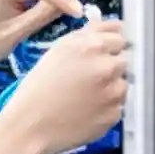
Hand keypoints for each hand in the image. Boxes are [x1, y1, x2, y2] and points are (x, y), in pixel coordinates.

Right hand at [0, 19, 127, 153]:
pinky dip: (106, 108)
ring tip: (83, 96)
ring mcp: (114, 92)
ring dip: (110, 88)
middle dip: (109, 67)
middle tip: (87, 79)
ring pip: (122, 84)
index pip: (119, 38)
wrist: (30, 126)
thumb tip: (114, 27)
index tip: (97, 56)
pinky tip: (85, 110)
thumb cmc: (37, 90)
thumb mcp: (57, 51)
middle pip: (124, 60)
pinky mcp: (115, 114)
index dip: (106, 47)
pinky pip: (118, 106)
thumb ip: (89, 34)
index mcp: (91, 46)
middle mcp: (106, 67)